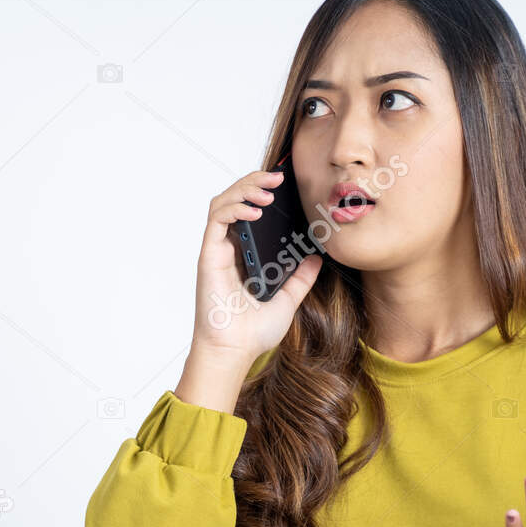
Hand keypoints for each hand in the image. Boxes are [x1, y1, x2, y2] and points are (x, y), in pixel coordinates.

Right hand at [190, 167, 322, 363]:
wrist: (235, 351)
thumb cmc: (253, 332)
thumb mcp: (288, 299)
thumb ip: (300, 278)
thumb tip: (316, 258)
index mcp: (245, 255)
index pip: (250, 211)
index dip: (264, 192)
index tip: (287, 184)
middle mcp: (229, 248)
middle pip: (236, 199)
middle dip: (255, 181)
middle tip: (279, 176)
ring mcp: (217, 250)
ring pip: (223, 202)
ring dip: (244, 188)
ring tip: (268, 188)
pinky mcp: (209, 254)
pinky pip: (217, 219)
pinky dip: (235, 207)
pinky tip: (255, 208)